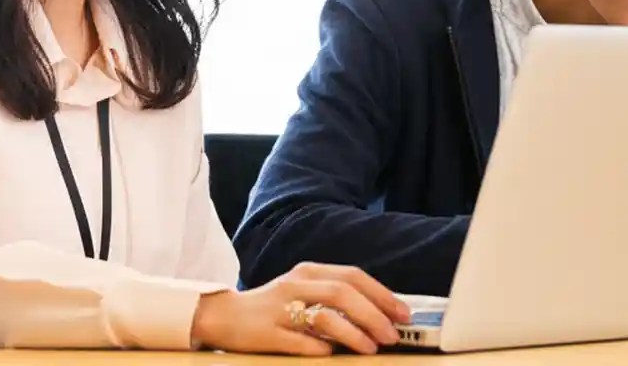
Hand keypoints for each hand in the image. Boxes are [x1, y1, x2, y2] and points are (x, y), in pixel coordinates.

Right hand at [190, 262, 410, 355]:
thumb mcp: (304, 290)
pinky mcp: (267, 333)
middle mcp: (296, 284)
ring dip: (354, 333)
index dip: (381, 294)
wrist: (225, 316)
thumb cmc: (273, 306)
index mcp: (309, 271)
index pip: (353, 276)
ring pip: (325, 316)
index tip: (403, 313)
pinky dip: (321, 348)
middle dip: (374, 314)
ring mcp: (280, 308)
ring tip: (371, 348)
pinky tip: (332, 355)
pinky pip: (300, 342)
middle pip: (343, 293)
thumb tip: (379, 313)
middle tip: (392, 334)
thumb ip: (334, 296)